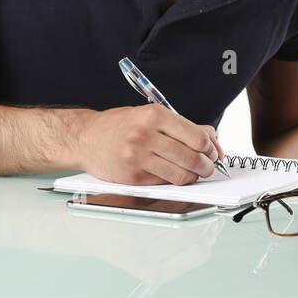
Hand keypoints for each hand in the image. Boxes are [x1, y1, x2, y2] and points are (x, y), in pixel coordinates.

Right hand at [72, 105, 224, 185]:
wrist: (85, 137)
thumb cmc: (120, 125)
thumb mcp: (150, 114)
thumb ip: (181, 126)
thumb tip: (212, 141)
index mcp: (154, 115)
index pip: (197, 137)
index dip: (210, 148)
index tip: (212, 152)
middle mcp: (145, 135)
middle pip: (192, 158)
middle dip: (206, 166)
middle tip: (207, 167)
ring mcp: (137, 157)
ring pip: (181, 175)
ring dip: (193, 177)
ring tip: (192, 173)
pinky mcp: (132, 176)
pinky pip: (164, 183)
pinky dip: (173, 181)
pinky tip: (171, 174)